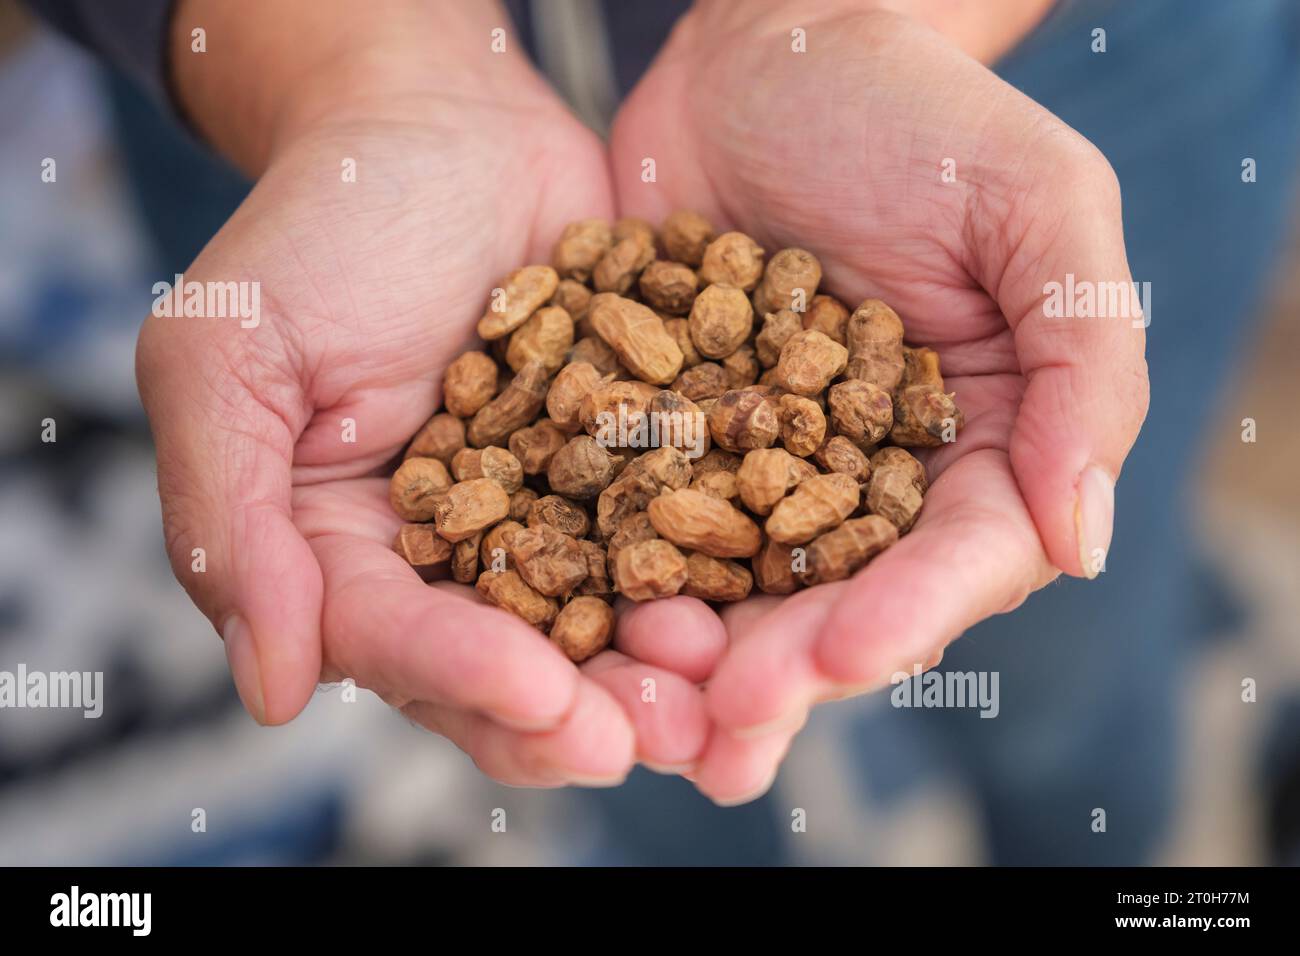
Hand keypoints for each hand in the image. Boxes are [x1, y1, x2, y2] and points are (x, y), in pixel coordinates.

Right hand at [137, 0, 708, 784]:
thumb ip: (232, 521)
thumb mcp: (230, 358)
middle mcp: (456, 558)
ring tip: (726, 686)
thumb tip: (271, 693)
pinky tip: (773, 593)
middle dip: (584, 709)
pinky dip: (722, 571)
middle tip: (659, 731)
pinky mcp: (635, 469)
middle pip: (514, 667)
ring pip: (608, 623)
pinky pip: (680, 533)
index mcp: (349, 555)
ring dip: (665, 666)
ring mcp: (554, 518)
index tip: (544, 697)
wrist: (445, 126)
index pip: (401, 644)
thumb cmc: (323, 227)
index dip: (469, 678)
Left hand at [608, 3, 1148, 801]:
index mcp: (975, 444)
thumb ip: (1079, 366)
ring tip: (644, 706)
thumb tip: (1081, 537)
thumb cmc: (921, 114)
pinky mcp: (669, 438)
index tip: (845, 652)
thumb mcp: (1037, 211)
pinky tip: (570, 616)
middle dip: (784, 669)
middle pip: (835, 599)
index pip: (958, 555)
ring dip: (691, 653)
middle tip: (721, 727)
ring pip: (733, 584)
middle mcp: (868, 477)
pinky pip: (639, 517)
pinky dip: (611, 570)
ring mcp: (760, 466)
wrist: (775, 49)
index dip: (908, 613)